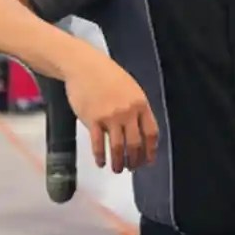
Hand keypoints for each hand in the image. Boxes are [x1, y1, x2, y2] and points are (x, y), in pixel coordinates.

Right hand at [64, 53, 158, 173]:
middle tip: (131, 167)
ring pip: (118, 148)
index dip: (151, 151)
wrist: (84, 66)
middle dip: (135, 160)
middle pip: (135, 144)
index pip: (151, 134)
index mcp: (140, 104)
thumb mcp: (130, 88)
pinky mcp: (92, 119)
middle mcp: (127, 112)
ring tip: (117, 169)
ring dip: (119, 163)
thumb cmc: (107, 75)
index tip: (148, 161)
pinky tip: (101, 162)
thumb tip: (142, 132)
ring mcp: (110, 116)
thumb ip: (137, 109)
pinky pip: (98, 144)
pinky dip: (100, 157)